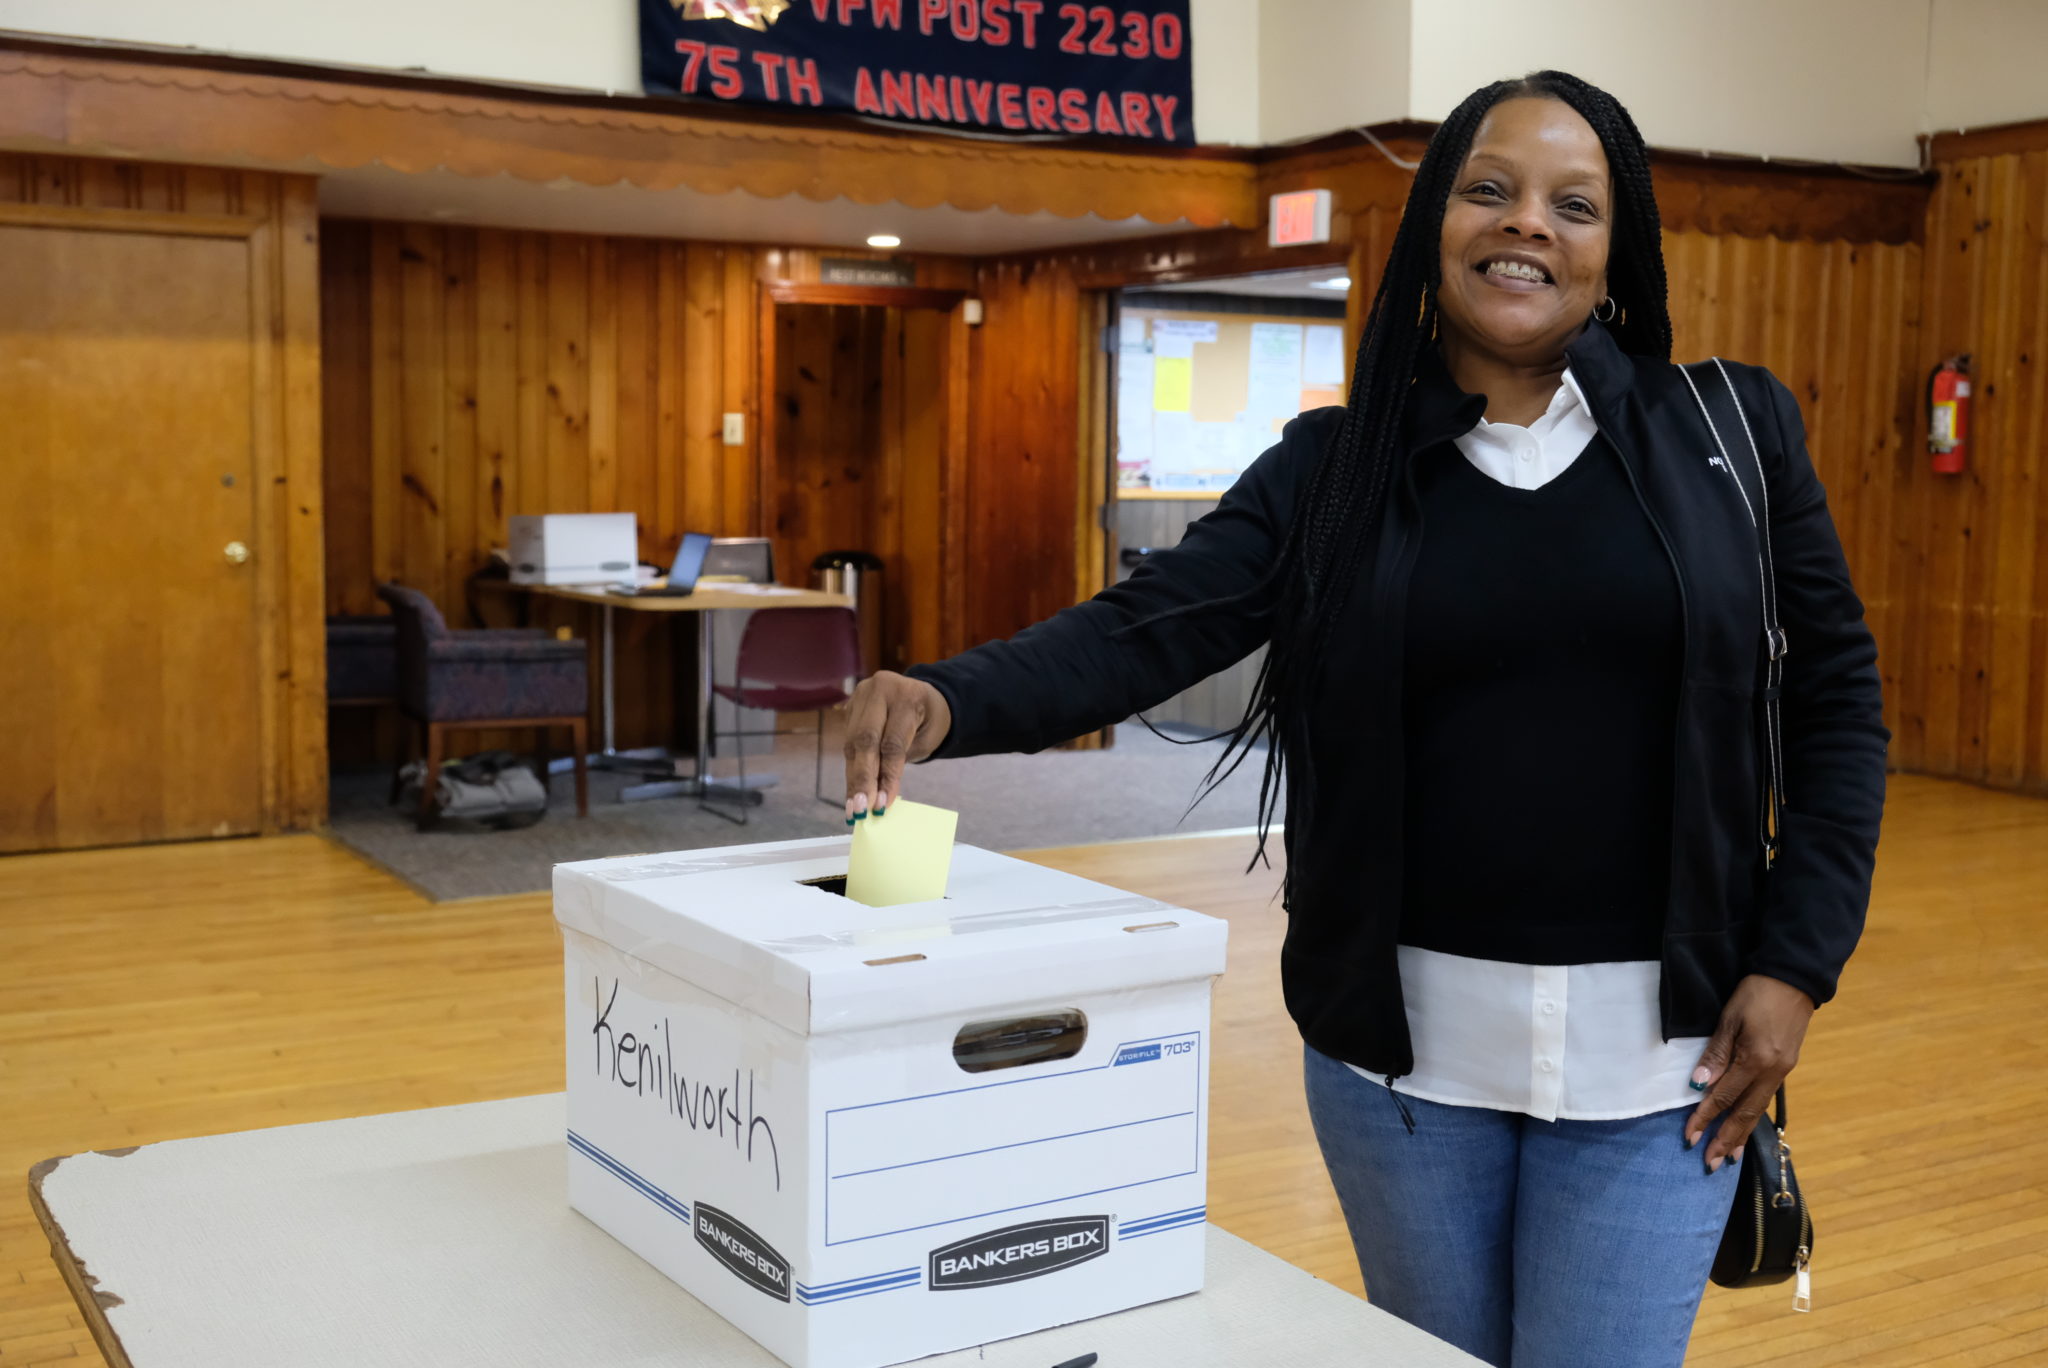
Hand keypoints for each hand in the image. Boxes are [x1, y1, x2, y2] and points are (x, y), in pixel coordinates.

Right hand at [841, 671, 951, 821]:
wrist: (923, 696)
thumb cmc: (930, 722)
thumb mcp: (926, 740)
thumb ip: (901, 762)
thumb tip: (878, 799)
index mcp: (905, 695)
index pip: (892, 742)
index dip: (886, 775)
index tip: (882, 805)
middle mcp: (878, 691)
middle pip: (864, 741)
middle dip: (862, 779)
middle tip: (860, 809)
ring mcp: (860, 696)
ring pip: (852, 744)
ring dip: (853, 780)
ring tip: (854, 809)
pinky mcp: (850, 707)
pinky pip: (849, 742)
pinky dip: (852, 770)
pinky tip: (852, 794)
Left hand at [1686, 974, 1815, 1171]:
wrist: (1793, 978)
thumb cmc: (1756, 993)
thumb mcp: (1729, 1019)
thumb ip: (1716, 1054)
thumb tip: (1699, 1086)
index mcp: (1756, 1060)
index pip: (1724, 1097)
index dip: (1705, 1118)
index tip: (1689, 1138)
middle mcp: (1772, 1072)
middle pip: (1746, 1114)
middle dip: (1726, 1140)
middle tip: (1709, 1164)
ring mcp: (1782, 1071)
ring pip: (1759, 1111)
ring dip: (1742, 1135)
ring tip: (1729, 1158)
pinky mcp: (1786, 1066)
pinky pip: (1765, 1099)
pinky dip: (1753, 1118)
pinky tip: (1746, 1128)